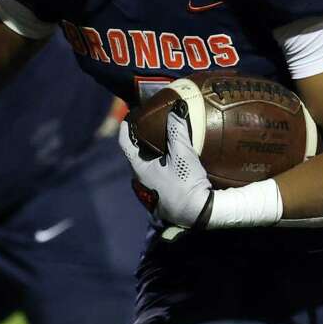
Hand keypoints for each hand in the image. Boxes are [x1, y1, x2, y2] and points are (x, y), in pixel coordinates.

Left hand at [118, 104, 213, 228]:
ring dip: (152, 156)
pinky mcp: (162, 199)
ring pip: (147, 168)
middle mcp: (141, 181)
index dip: (125, 129)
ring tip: (163, 144)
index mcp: (140, 169)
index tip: (128, 117)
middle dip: (141, 141)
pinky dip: (162, 167)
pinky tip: (174, 165)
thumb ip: (178, 130)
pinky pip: (158, 178)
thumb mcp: (183, 154)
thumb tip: (176, 108)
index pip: (125, 144)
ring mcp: (151, 192)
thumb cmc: (185, 184)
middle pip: (136, 156)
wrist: (197, 215)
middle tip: (149, 127)